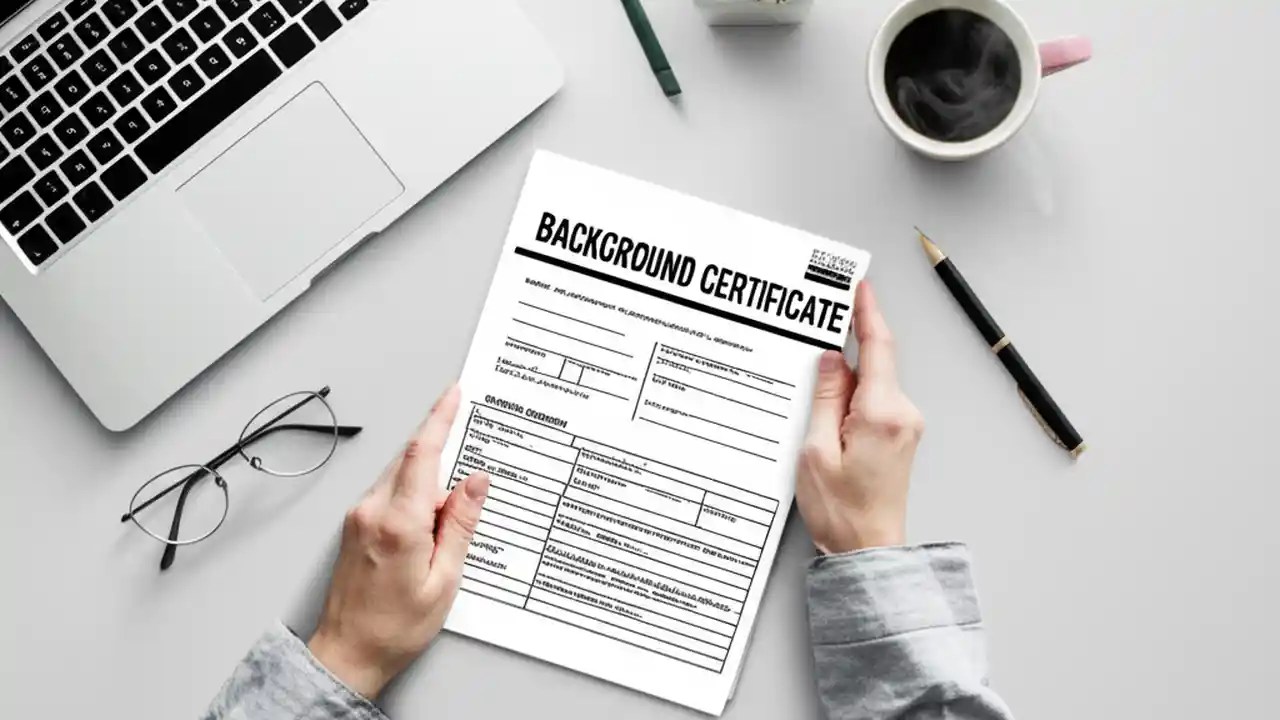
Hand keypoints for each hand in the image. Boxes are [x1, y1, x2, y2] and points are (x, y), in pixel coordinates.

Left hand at [308, 384, 489, 697]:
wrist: (348, 654)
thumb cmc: (394, 628)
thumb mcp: (445, 579)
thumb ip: (461, 524)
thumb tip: (475, 483)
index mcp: (399, 523)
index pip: (422, 454)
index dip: (440, 418)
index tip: (454, 395)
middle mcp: (372, 512)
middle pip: (410, 459)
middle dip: (440, 447)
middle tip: (466, 453)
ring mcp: (358, 517)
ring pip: (399, 476)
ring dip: (427, 478)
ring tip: (448, 520)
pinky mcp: (354, 525)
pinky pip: (389, 494)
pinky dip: (412, 494)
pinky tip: (429, 523)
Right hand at [796, 282, 923, 553]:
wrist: (869, 553)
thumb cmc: (842, 513)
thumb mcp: (816, 451)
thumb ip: (824, 397)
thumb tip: (829, 359)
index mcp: (883, 413)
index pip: (877, 346)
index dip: (867, 312)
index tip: (858, 286)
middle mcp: (903, 415)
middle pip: (874, 362)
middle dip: (845, 346)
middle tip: (815, 329)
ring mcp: (905, 426)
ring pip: (872, 382)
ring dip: (844, 377)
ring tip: (812, 387)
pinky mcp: (900, 437)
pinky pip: (874, 401)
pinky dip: (851, 396)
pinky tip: (827, 409)